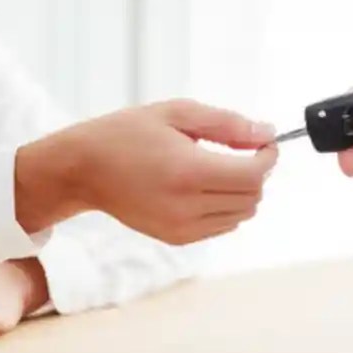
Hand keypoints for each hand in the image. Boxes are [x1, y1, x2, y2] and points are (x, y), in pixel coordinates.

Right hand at [16, 99, 278, 244]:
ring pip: (242, 215)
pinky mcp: (176, 238)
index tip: (265, 142)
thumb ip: (227, 124)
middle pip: (252, 197)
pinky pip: (222, 226)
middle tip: (244, 151)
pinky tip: (206, 186)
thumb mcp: (176, 113)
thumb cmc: (126, 134)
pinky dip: (226, 207)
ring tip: (221, 167)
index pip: (253, 175)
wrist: (83, 169)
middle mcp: (186, 205)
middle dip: (258, 172)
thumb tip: (266, 133)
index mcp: (187, 171)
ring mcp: (181, 227)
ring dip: (243, 191)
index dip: (268, 157)